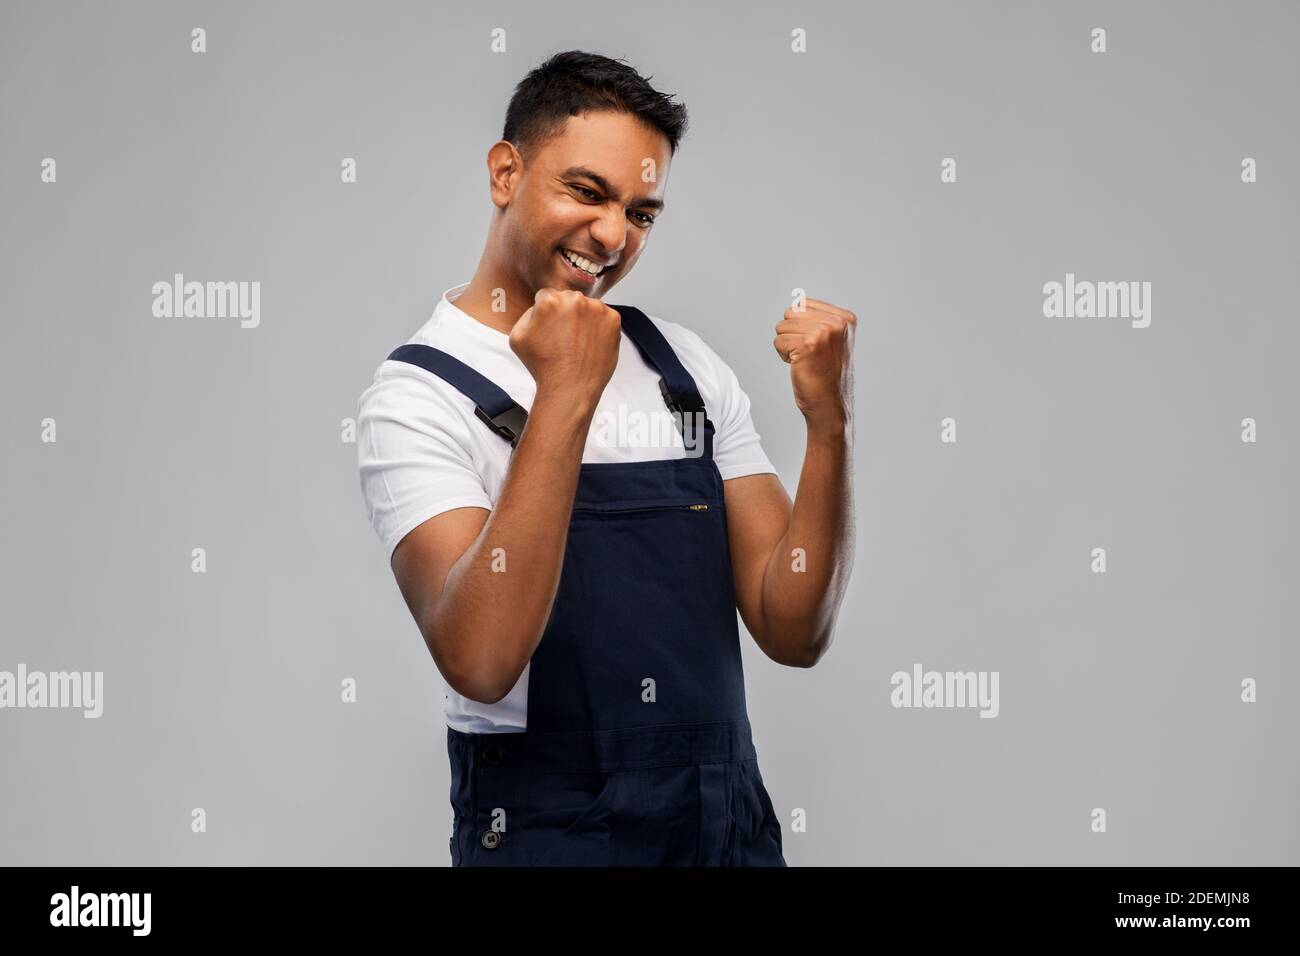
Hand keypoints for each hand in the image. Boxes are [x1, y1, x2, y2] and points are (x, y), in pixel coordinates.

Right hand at [509, 288, 621, 407]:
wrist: (570, 388)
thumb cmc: (544, 367)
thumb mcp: (518, 338)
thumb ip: (527, 314)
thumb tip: (540, 306)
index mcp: (549, 300)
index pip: (547, 296)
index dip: (547, 313)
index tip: (550, 328)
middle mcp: (574, 299)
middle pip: (568, 298)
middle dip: (566, 314)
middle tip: (565, 338)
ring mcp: (596, 308)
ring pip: (588, 307)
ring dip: (584, 319)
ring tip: (578, 343)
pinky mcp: (613, 319)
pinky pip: (604, 317)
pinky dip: (599, 328)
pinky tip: (591, 344)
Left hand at [773, 297, 855, 431]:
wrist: (828, 403)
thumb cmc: (825, 374)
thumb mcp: (830, 339)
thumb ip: (818, 318)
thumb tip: (797, 301)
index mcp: (845, 318)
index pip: (803, 304)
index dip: (801, 326)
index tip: (816, 346)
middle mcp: (837, 322)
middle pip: (791, 313)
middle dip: (792, 334)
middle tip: (809, 354)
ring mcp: (823, 332)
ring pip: (782, 326)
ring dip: (787, 345)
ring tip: (805, 359)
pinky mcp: (808, 344)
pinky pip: (778, 340)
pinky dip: (783, 355)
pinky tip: (799, 365)